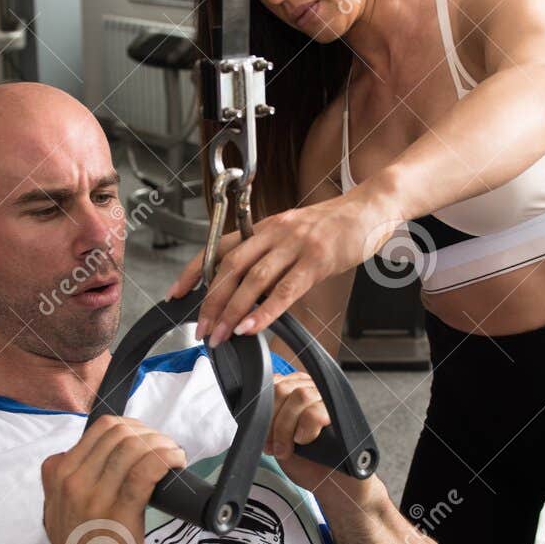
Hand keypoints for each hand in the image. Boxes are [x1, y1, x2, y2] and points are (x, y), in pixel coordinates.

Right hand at [37, 416, 187, 543]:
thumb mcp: (61, 510)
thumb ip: (75, 481)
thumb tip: (107, 458)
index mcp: (57, 474)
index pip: (101, 428)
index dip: (134, 429)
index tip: (149, 443)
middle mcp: (71, 480)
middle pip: (119, 432)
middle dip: (151, 435)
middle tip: (166, 452)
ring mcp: (92, 497)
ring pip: (133, 446)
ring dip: (162, 446)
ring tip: (174, 459)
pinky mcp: (117, 515)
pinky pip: (146, 470)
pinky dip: (166, 459)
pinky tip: (176, 464)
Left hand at [165, 191, 392, 345]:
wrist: (368, 208)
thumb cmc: (332, 226)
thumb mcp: (292, 235)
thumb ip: (269, 258)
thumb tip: (246, 294)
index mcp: (263, 227)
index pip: (217, 248)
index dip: (193, 271)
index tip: (176, 293)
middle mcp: (273, 232)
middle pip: (230, 268)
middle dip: (211, 302)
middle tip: (202, 329)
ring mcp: (295, 245)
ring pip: (253, 280)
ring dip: (233, 312)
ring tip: (221, 335)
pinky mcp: (317, 260)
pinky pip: (285, 290)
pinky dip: (264, 311)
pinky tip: (251, 327)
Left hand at [264, 371, 372, 502]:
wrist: (332, 484)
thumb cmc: (307, 462)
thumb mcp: (277, 439)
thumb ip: (267, 419)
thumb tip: (251, 408)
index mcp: (295, 390)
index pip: (272, 383)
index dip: (262, 408)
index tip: (259, 435)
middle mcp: (312, 388)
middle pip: (282, 388)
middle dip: (271, 420)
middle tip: (271, 447)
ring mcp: (328, 398)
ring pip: (300, 396)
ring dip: (285, 427)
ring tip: (286, 449)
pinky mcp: (342, 413)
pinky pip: (316, 411)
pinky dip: (305, 428)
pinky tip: (304, 441)